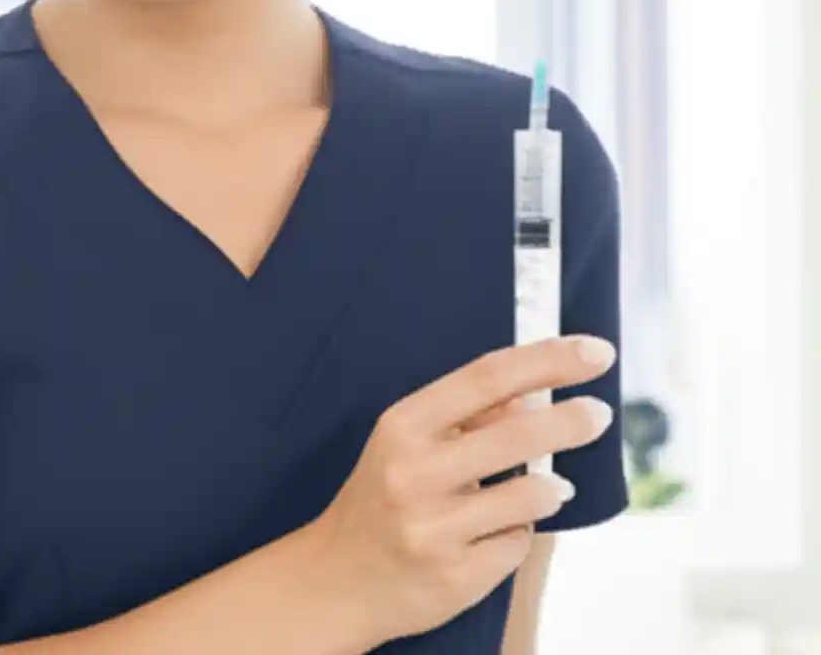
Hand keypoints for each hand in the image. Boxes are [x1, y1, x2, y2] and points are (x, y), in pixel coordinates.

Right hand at [308, 336, 616, 642]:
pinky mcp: (455, 576)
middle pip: (519, 433)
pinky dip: (516, 535)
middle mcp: (412, 474)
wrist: (336, 581)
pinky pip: (519, 543)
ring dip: (548, 490)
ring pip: (532, 495)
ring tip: (538, 491)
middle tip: (598, 416)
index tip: (596, 353)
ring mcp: (433, 528)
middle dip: (572, 421)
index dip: (549, 361)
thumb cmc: (382, 499)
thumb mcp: (406, 445)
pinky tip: (487, 537)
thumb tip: (537, 394)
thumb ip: (466, 418)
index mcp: (402, 427)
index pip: (488, 378)